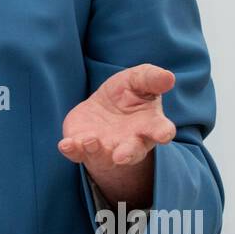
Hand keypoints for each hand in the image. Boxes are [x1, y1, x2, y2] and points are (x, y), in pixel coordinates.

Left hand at [58, 63, 176, 192]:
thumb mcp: (138, 80)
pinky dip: (72, 150)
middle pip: (132, 152)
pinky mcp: (84, 148)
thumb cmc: (127, 94)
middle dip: (127, 154)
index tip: (163, 135)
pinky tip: (66, 145)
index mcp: (150, 125)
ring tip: (91, 141)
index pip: (161, 131)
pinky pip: (78, 153)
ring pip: (103, 155)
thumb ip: (151, 78)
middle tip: (120, 157)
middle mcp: (130, 142)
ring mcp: (106, 148)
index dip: (163, 133)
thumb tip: (168, 77)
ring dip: (97, 151)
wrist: (103, 108)